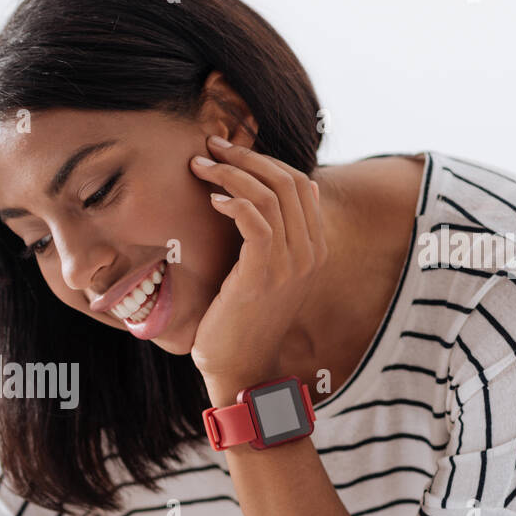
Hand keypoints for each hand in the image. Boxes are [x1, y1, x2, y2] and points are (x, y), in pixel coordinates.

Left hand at [188, 136, 327, 398]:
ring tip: (200, 168)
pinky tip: (212, 202)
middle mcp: (310, 253)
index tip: (227, 152)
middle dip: (246, 157)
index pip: (299, 184)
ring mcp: (291, 264)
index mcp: (314, 248)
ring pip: (270, 195)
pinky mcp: (264, 275)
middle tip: (210, 147)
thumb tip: (268, 198)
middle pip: (287, 181)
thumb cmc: (242, 321)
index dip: (264, 160)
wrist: (240, 368)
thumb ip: (272, 239)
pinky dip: (235, 202)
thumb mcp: (263, 273)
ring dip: (232, 174)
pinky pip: (257, 222)